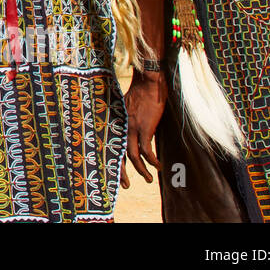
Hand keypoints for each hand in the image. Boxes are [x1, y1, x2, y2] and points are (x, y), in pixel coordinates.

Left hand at [122, 68, 166, 187]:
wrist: (148, 83)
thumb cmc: (140, 94)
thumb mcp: (128, 110)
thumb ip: (128, 122)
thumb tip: (133, 133)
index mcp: (116, 125)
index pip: (110, 147)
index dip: (112, 162)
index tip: (114, 173)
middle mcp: (121, 128)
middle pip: (118, 156)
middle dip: (122, 173)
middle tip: (125, 186)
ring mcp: (132, 129)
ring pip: (133, 157)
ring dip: (142, 170)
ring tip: (149, 179)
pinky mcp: (144, 128)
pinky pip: (147, 151)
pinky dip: (152, 161)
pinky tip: (158, 167)